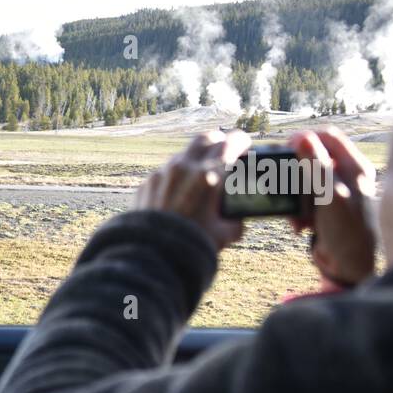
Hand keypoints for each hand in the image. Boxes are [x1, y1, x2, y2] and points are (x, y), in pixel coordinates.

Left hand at [135, 130, 250, 250]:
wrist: (152, 255)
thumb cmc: (191, 245)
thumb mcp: (226, 234)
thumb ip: (236, 220)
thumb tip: (237, 218)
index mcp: (210, 175)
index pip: (231, 143)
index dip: (241, 141)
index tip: (245, 145)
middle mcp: (185, 168)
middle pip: (206, 138)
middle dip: (218, 140)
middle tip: (224, 148)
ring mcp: (163, 173)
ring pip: (183, 154)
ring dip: (195, 157)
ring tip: (201, 171)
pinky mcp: (147, 184)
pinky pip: (165, 171)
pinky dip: (176, 175)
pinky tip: (178, 190)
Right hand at [289, 128, 376, 285]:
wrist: (350, 268)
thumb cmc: (347, 232)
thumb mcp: (330, 196)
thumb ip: (316, 166)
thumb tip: (301, 137)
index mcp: (354, 167)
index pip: (328, 137)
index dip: (305, 139)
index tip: (284, 149)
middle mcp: (347, 176)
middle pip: (313, 158)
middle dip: (296, 174)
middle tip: (283, 185)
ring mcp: (336, 193)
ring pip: (305, 181)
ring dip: (294, 197)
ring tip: (295, 215)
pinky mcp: (325, 210)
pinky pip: (304, 201)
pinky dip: (297, 211)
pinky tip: (298, 226)